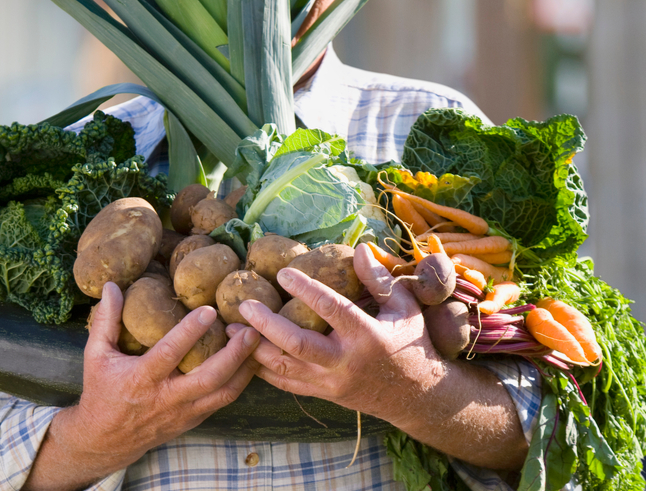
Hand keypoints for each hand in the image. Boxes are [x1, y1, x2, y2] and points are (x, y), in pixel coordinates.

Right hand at [64, 282, 260, 467]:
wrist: (105, 440)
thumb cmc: (101, 391)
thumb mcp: (95, 355)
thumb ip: (105, 320)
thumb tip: (112, 286)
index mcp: (141, 379)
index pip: (169, 354)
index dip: (189, 332)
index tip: (209, 310)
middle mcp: (166, 398)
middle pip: (208, 378)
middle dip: (234, 354)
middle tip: (251, 329)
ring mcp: (183, 412)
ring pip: (223, 393)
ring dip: (244, 368)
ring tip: (258, 342)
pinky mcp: (193, 420)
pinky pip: (222, 401)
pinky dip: (239, 382)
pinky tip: (249, 362)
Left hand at [234, 244, 444, 427]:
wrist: (417, 397)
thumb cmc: (412, 343)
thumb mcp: (405, 308)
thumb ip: (380, 280)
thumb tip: (358, 249)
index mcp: (367, 336)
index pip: (330, 309)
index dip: (305, 289)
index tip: (282, 273)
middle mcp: (345, 362)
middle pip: (296, 344)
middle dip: (266, 324)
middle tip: (243, 304)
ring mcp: (331, 382)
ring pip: (284, 368)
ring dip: (254, 348)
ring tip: (229, 329)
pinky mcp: (323, 394)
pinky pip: (286, 385)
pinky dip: (262, 371)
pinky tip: (243, 353)